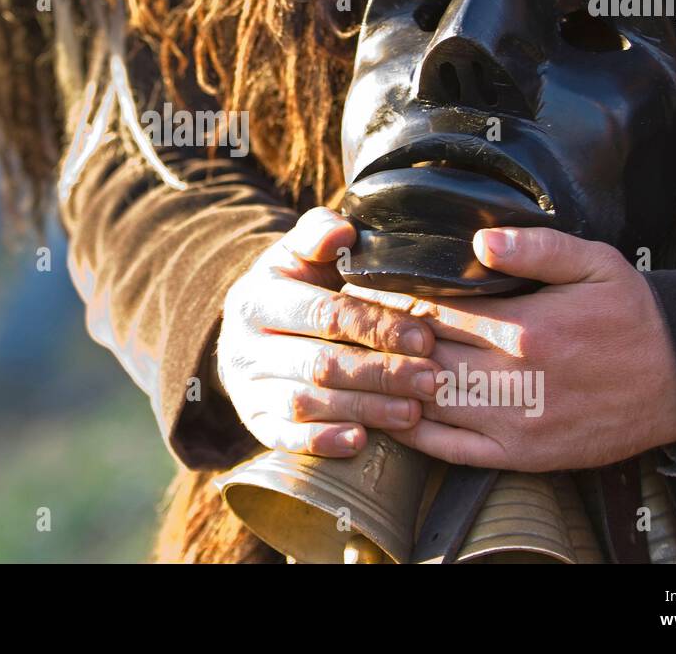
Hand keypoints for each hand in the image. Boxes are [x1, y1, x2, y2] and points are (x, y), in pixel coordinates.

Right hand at [216, 207, 439, 457]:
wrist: (249, 331)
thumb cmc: (292, 288)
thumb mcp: (297, 253)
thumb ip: (319, 234)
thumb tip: (342, 233)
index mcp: (257, 297)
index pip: (324, 314)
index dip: (377, 326)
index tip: (425, 337)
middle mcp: (243, 344)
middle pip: (319, 364)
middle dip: (381, 374)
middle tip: (431, 381)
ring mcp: (245, 387)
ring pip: (306, 404)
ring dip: (363, 409)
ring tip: (412, 412)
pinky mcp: (252, 421)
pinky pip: (286, 438)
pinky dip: (324, 442)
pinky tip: (362, 441)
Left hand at [344, 226, 675, 471]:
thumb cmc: (632, 313)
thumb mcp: (594, 262)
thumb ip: (534, 247)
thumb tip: (477, 240)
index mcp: (523, 327)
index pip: (430, 309)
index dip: (387, 297)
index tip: (357, 286)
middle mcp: (513, 378)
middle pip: (418, 356)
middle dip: (377, 339)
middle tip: (342, 323)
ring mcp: (516, 422)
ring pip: (427, 404)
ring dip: (387, 386)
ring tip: (354, 365)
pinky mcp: (524, 455)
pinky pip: (453, 450)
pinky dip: (415, 435)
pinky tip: (390, 416)